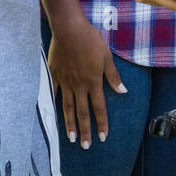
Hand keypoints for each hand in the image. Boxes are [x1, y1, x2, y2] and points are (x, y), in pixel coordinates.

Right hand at [47, 15, 123, 148]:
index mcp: (93, 81)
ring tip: (71, 139)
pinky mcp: (55, 76)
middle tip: (86, 146)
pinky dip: (54, 105)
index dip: (101, 123)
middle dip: (85, 131)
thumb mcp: (106, 57)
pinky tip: (53, 116)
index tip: (103, 137)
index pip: (99, 107)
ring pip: (68, 108)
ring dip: (70, 124)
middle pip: (82, 112)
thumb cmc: (91, 40)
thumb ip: (113, 76)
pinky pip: (54, 93)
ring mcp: (65, 82)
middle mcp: (79, 86)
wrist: (69, 29)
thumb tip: (123, 91)